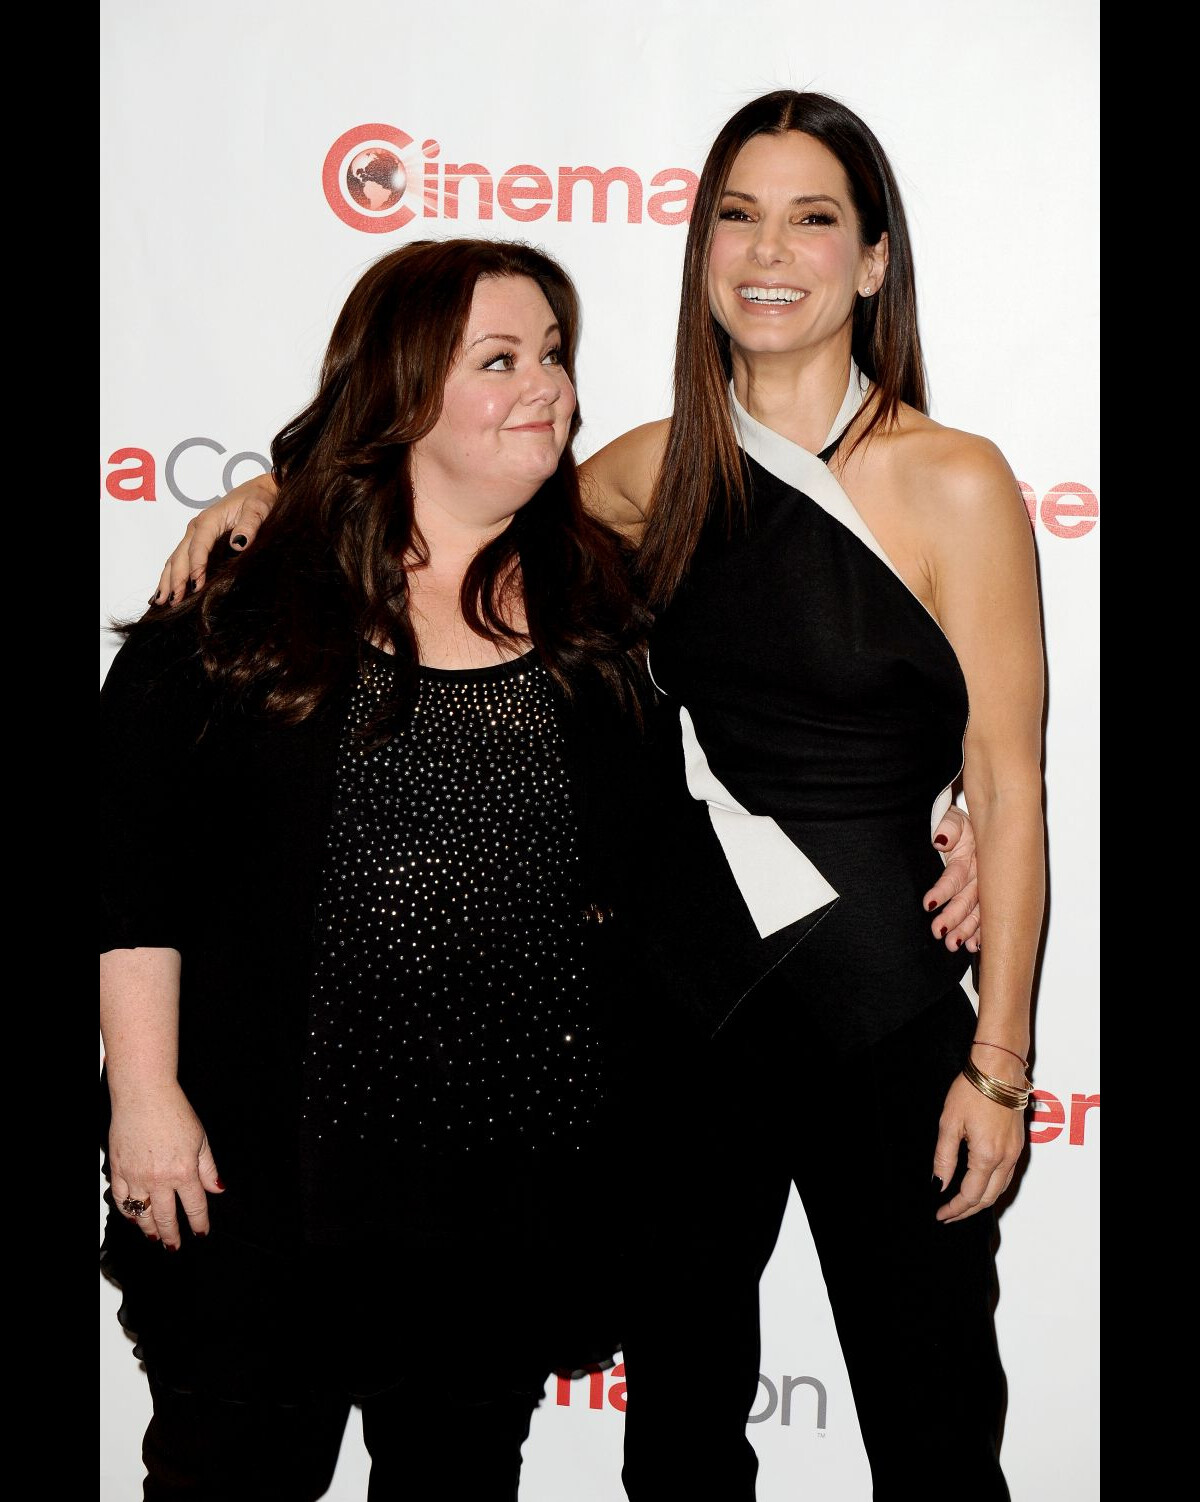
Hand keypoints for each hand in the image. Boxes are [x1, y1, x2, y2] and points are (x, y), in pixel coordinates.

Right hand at [107, 1082, 223, 1248]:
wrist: (144, 1095)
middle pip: (166, 1217)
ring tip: (154, 1237)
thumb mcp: (200, 1139)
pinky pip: (121, 1199)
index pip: (194, 1206)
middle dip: (172, 1235)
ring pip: (142, 1214)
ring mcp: (136, 1176)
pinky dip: (127, 1211)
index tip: (201, 1232)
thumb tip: (217, 1189)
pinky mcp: (118, 1170)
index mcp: (184, 1171)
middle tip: (174, 1246)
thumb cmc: (174, 1112)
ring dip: (148, 1229)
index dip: (199, 1223)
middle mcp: (159, 1178)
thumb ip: (208, 1168)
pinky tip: (133, 1217)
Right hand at [150, 472, 277, 604]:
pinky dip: (171, 574)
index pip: (198, 547)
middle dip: (175, 579)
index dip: (196, 567)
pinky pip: (179, 558)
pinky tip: (166, 589)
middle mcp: (196, 527)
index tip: (196, 586)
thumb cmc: (259, 499)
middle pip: (180, 555)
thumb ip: (249, 526)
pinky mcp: (197, 539)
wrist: (259, 490)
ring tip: (161, 601)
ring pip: (175, 559)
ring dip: (167, 579)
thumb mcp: (258, 509)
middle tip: (173, 601)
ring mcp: (194, 534)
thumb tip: (239, 544)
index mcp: (209, 520)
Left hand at [924, 805, 979, 952]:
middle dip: (955, 917)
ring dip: (967, 929)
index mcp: (972, 856)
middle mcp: (981, 874)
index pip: (955, 877)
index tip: (928, 904)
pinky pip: (987, 916)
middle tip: (940, 932)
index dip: (943, 891)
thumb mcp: (951, 818)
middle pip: (968, 899)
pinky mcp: (986, 895)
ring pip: (978, 911)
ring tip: (954, 944)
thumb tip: (940, 839)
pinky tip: (975, 947)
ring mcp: (985, 886)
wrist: (971, 824)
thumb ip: (947, 827)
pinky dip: (981, 932)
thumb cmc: (957, 823)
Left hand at [932, 1071, 1023, 1222]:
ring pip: (1000, 1189)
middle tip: (948, 1214)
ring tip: (961, 1204)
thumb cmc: (973, 1091)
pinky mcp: (1018, 1144)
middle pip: (988, 1198)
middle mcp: (1006, 1158)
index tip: (941, 1214)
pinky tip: (980, 1184)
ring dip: (981, 1200)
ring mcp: (1015, 1152)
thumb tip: (938, 1183)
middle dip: (967, 1210)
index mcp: (987, 1156)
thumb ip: (944, 1158)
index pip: (970, 1196)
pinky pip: (1007, 1175)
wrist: (998, 1069)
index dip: (955, 1209)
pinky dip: (992, 1187)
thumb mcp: (949, 1124)